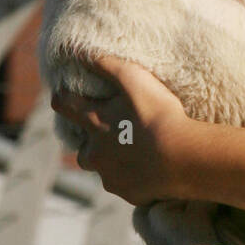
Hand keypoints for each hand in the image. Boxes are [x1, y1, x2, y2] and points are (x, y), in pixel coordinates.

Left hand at [51, 54, 191, 204]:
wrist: (182, 158)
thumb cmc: (157, 115)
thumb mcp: (134, 79)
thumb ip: (106, 64)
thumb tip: (79, 52)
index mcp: (94, 122)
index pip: (64, 105)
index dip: (62, 98)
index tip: (63, 95)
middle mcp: (94, 152)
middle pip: (83, 148)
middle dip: (92, 141)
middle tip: (112, 133)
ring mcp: (109, 175)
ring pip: (103, 168)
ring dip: (112, 161)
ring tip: (135, 154)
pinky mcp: (127, 192)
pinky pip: (125, 184)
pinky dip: (132, 178)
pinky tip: (150, 170)